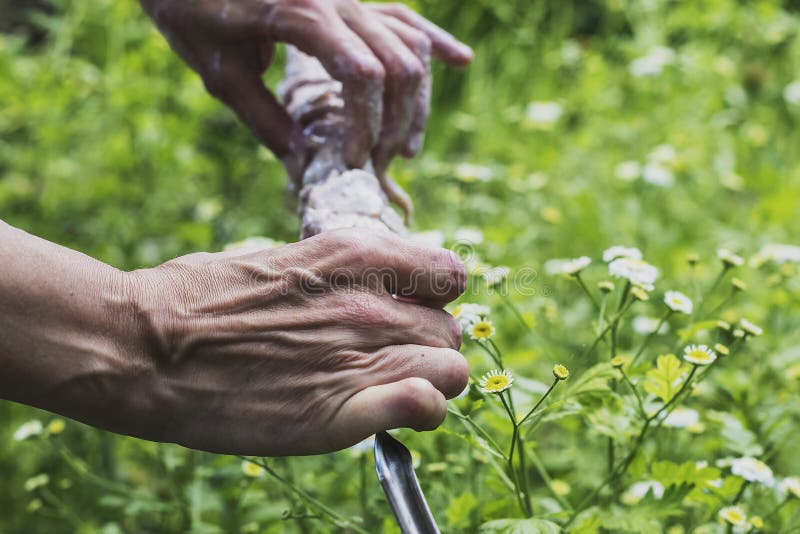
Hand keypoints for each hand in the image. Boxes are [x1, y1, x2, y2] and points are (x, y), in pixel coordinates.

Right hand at [123, 230, 467, 455]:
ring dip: (432, 383)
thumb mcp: (279, 258)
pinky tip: (398, 413)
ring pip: (451, 371)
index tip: (413, 313)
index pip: (450, 276)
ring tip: (394, 392)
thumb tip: (367, 286)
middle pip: (449, 332)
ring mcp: (358, 355)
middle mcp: (368, 304)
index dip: (436, 299)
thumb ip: (337, 272)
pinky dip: (422, 411)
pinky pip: (423, 405)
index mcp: (354, 256)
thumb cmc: (199, 298)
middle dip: (428, 347)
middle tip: (389, 362)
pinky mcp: (339, 409)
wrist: (145, 346)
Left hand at [140, 0, 472, 177]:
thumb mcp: (220, 73)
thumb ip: (267, 121)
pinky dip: (433, 41)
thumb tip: (306, 168)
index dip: (366, 126)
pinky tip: (460, 61)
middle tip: (374, 165)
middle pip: (397, 63)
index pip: (363, 73)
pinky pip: (403, 16)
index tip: (352, 163)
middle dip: (393, 123)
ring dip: (413, 101)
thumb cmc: (190, 12)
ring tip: (403, 148)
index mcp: (302, 12)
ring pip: (409, 44)